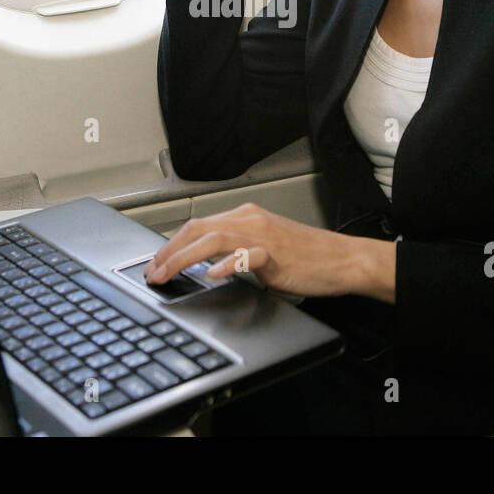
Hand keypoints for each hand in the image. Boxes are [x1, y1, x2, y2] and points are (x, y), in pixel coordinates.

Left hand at [143, 201, 372, 297]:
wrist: (342, 259)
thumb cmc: (306, 257)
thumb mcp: (263, 249)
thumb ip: (235, 251)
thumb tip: (204, 266)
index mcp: (245, 217)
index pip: (197, 226)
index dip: (171, 245)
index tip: (155, 263)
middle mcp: (250, 219)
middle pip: (197, 229)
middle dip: (168, 251)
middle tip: (151, 272)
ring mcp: (263, 234)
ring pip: (214, 238)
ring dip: (184, 258)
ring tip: (167, 274)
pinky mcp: (277, 252)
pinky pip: (247, 255)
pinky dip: (227, 265)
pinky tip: (213, 275)